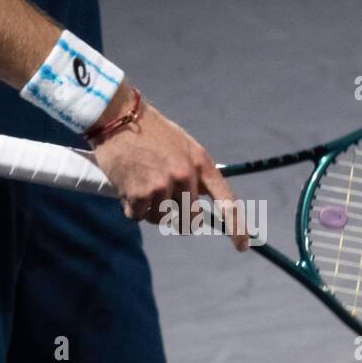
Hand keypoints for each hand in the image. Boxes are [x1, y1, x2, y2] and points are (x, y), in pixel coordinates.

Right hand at [91, 87, 248, 250]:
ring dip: (150, 209)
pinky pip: (138, 216)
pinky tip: (128, 184)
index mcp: (201, 163)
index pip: (226, 201)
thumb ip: (195, 174)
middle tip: (165, 205)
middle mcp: (185, 175)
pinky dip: (132, 207)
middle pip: (190, 220)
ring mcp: (162, 185)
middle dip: (179, 219)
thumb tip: (198, 206)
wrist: (119, 117)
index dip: (237, 227)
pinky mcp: (139, 193)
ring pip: (160, 219)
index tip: (242, 246)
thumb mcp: (183, 147)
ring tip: (142, 182)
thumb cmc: (152, 133)